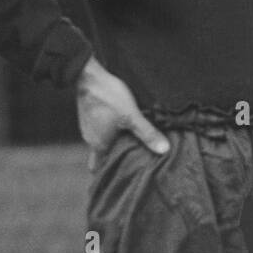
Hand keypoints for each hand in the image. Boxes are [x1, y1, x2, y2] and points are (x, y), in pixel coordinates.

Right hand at [75, 57, 169, 171]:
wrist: (89, 75)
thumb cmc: (108, 97)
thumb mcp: (132, 116)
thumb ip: (147, 133)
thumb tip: (164, 150)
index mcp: (99, 145)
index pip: (98, 167)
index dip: (108, 173)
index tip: (120, 176)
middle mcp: (91, 138)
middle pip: (102, 155)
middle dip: (114, 157)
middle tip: (131, 158)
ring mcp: (88, 125)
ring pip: (101, 140)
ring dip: (113, 141)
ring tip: (129, 140)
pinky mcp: (89, 113)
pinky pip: (99, 127)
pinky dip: (109, 129)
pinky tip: (121, 122)